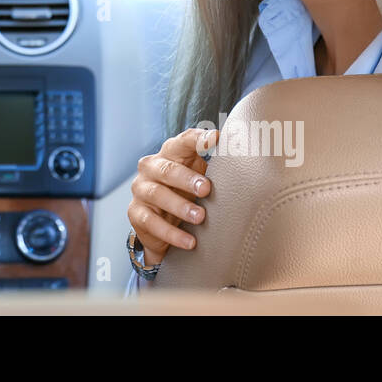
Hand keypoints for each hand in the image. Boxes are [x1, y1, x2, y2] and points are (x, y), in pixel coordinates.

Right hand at [127, 127, 217, 265]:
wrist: (161, 224)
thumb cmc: (185, 192)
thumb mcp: (199, 177)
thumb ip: (216, 167)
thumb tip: (245, 157)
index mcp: (170, 153)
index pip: (182, 141)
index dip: (197, 139)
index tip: (215, 139)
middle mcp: (151, 167)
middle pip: (166, 169)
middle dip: (186, 178)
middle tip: (206, 189)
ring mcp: (141, 189)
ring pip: (157, 194)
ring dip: (180, 206)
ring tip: (200, 218)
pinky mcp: (135, 213)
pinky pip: (152, 222)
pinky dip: (172, 233)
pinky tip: (189, 242)